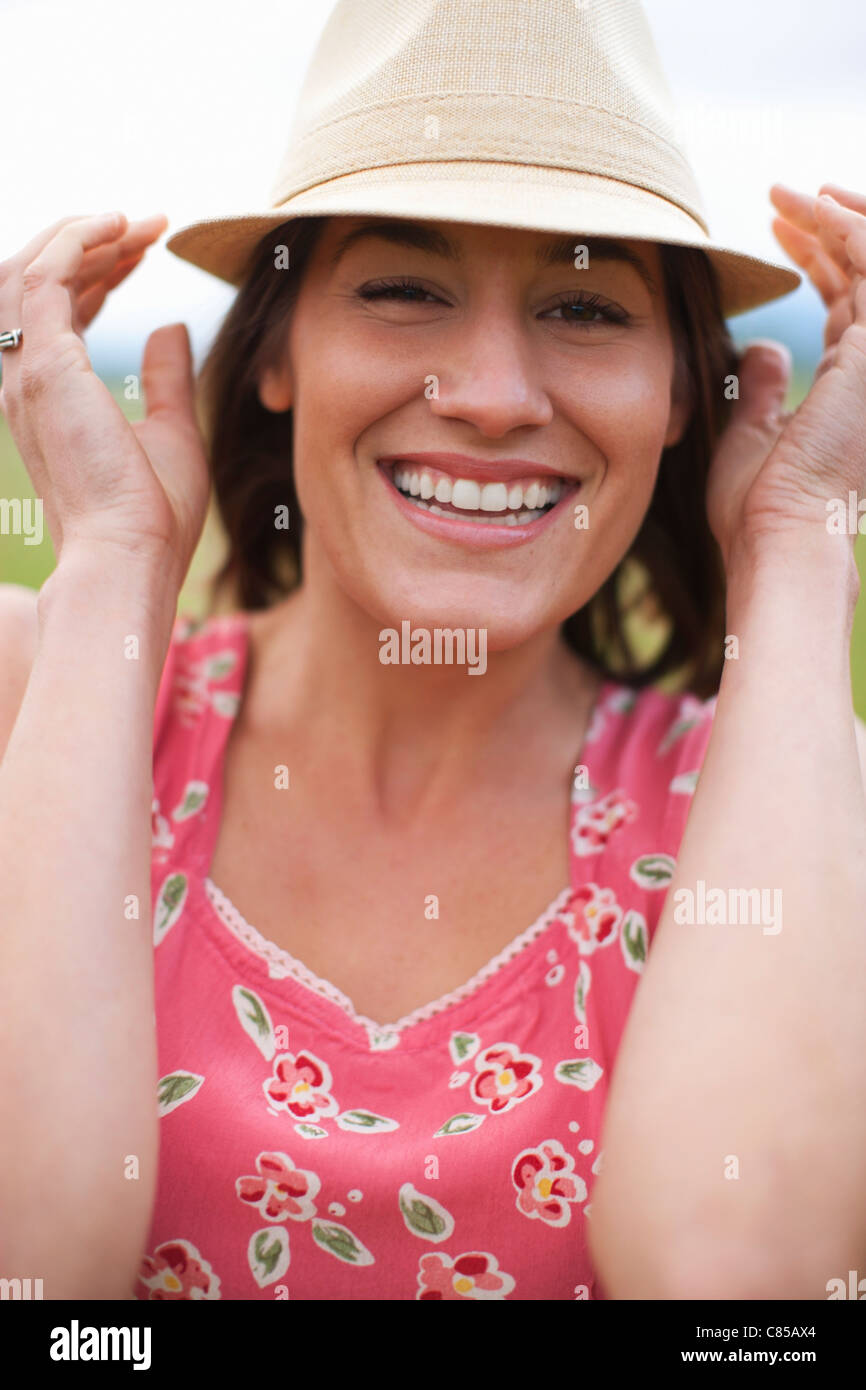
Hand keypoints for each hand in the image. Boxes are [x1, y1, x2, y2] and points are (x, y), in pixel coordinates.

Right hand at [0, 212, 210, 589]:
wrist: (130, 555)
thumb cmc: (151, 515)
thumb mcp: (172, 432)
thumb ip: (166, 379)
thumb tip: (170, 330)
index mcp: (51, 398)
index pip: (57, 313)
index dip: (96, 274)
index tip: (142, 253)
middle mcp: (25, 380)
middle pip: (39, 283)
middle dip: (90, 247)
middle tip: (147, 227)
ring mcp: (27, 371)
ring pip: (33, 270)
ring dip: (85, 236)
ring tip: (139, 223)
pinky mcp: (46, 364)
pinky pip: (48, 276)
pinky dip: (79, 240)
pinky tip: (121, 226)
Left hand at [705, 184, 865, 576]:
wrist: (779, 535)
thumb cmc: (757, 507)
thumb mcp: (752, 435)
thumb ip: (760, 390)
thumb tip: (762, 349)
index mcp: (849, 389)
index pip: (846, 303)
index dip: (816, 260)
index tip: (774, 231)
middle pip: (863, 276)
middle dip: (826, 230)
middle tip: (780, 200)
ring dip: (835, 220)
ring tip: (789, 195)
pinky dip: (848, 231)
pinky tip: (813, 209)